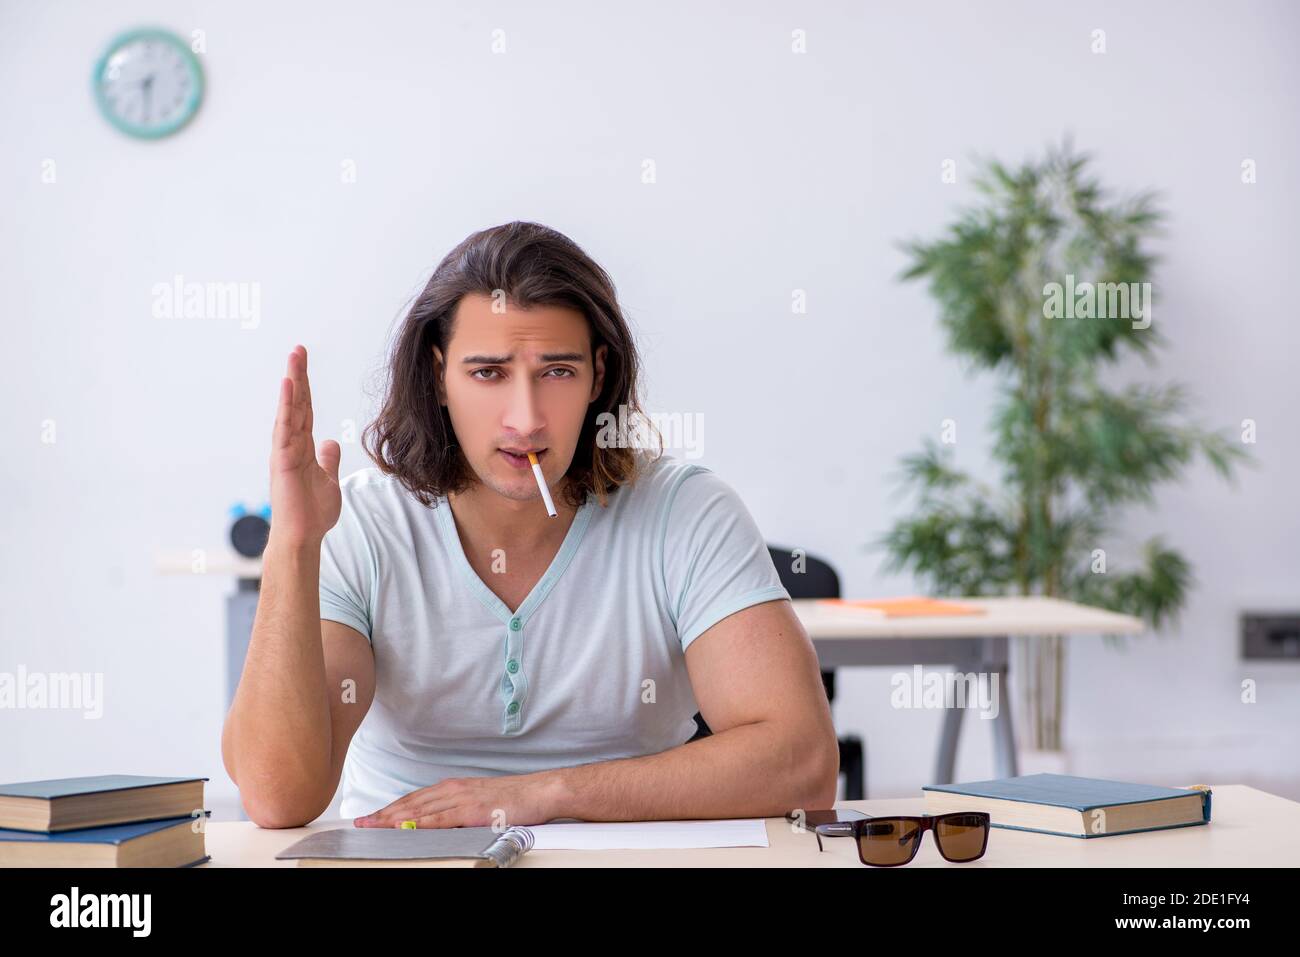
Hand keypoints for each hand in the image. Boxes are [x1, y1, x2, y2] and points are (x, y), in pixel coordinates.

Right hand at [269, 345, 341, 548]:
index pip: (305, 409)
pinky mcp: (282, 460)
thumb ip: (328, 460)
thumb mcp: (329, 480)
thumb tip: (331, 442)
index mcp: (302, 446)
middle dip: (298, 376)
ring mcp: (285, 450)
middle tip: (299, 349)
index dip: (306, 387)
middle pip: (296, 403)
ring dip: (291, 383)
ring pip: (289, 410)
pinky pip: (285, 427)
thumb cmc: (312, 512)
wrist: (304, 535)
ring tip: (294, 358)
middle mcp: (291, 444)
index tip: (305, 363)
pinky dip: (285, 406)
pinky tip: (288, 386)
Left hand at [352, 772, 563, 828]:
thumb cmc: (514, 798)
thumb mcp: (479, 801)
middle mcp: (453, 789)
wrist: (538, 791)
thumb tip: (437, 823)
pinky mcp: (471, 810)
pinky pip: (440, 819)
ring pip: (420, 809)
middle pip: (411, 803)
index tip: (372, 815)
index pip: (415, 798)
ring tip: (373, 825)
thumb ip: (457, 810)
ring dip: (393, 817)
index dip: (391, 807)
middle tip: (361, 822)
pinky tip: (405, 827)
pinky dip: (419, 823)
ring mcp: (461, 798)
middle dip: (384, 813)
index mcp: (454, 788)